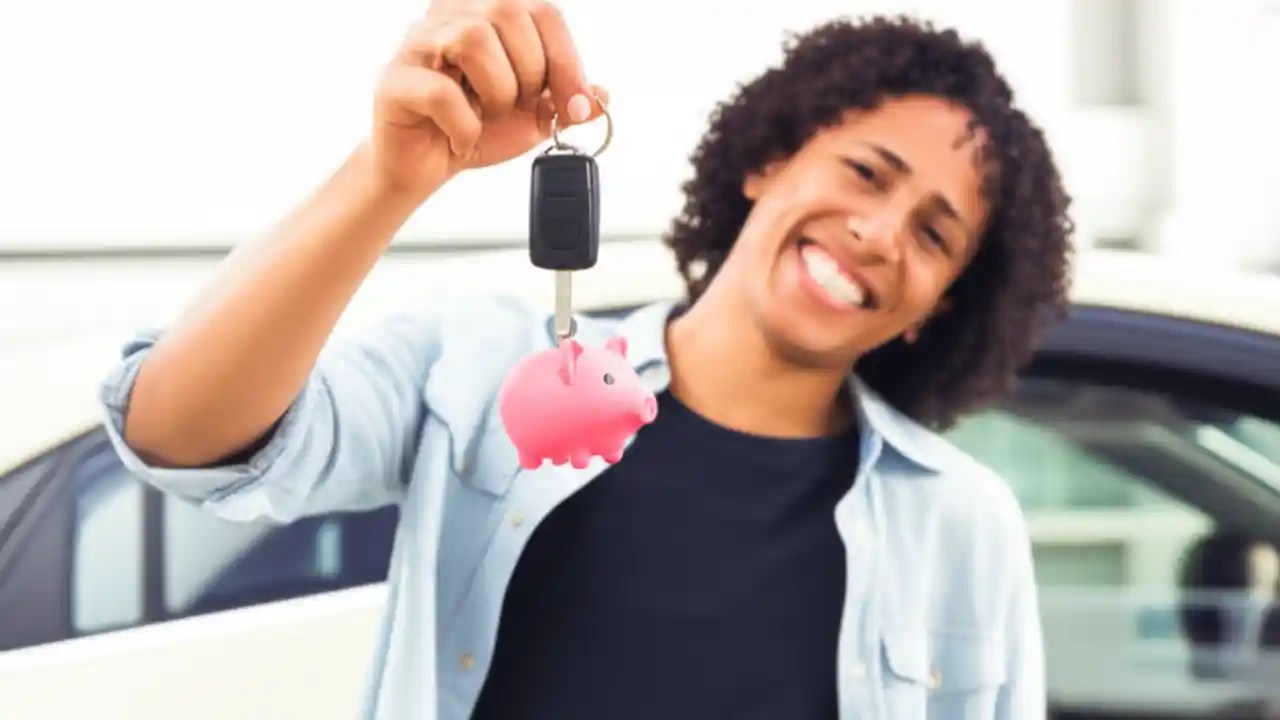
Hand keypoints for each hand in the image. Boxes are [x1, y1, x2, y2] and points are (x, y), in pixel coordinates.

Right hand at [369, 0, 608, 198]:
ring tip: (487, 114)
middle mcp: (450, 17)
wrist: (426, 166)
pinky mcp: (395, 81)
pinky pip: (441, 92)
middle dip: (531, 71)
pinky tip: (461, 136)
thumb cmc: (474, 128)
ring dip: (497, 90)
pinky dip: (464, 125)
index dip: (567, 59)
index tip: (578, 104)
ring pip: (472, 39)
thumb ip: (566, 101)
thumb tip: (599, 95)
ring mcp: (418, 45)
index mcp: (486, 14)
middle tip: (521, 105)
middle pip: (507, 11)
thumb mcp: (533, 115)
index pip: (540, 10)